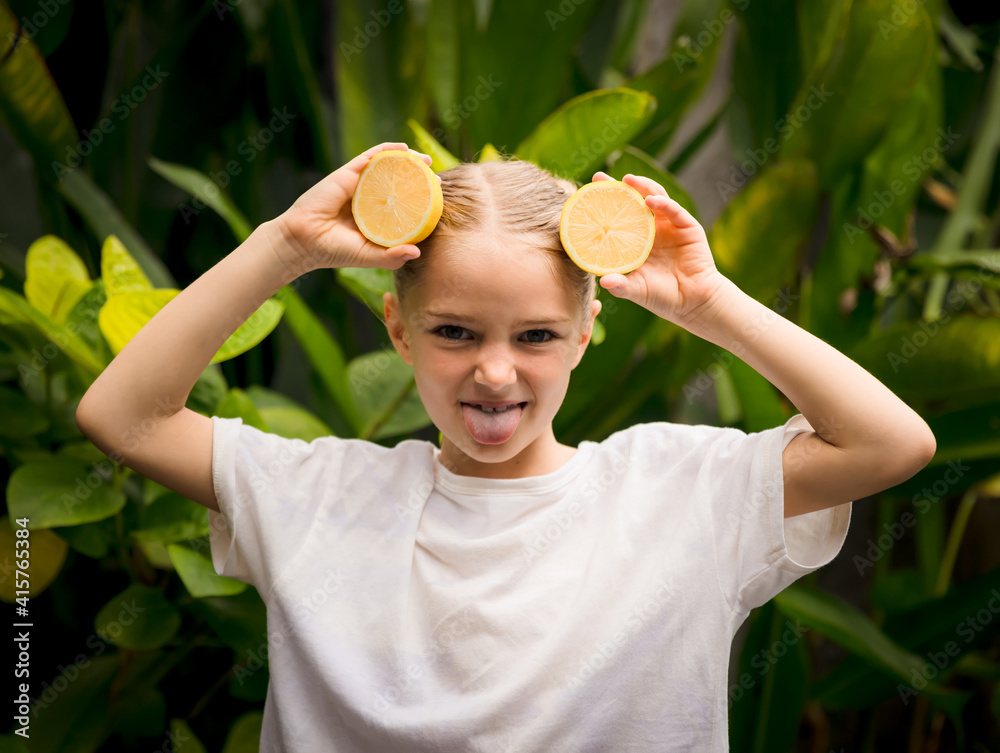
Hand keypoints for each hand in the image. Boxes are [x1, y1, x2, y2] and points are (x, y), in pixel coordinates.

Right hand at [275, 141, 440, 270]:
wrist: (303, 240)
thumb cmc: (334, 251)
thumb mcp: (368, 256)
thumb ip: (391, 256)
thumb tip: (418, 253)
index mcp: (375, 218)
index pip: (402, 206)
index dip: (421, 201)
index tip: (438, 199)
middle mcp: (369, 199)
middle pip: (398, 183)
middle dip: (418, 179)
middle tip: (436, 178)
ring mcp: (359, 184)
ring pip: (387, 167)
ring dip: (408, 161)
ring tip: (426, 160)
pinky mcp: (348, 173)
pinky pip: (371, 156)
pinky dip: (387, 150)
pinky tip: (403, 149)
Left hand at [592, 171, 730, 330]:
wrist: (694, 303)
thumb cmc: (662, 297)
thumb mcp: (637, 290)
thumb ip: (621, 285)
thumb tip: (603, 281)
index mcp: (636, 241)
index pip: (617, 217)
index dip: (603, 205)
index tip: (585, 194)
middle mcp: (651, 230)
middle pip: (633, 202)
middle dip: (617, 188)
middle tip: (599, 177)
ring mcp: (669, 226)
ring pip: (654, 198)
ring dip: (641, 187)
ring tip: (627, 180)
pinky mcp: (687, 227)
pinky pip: (674, 210)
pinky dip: (663, 203)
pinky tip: (651, 200)